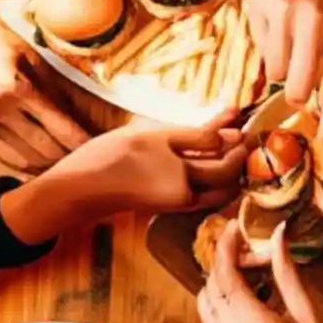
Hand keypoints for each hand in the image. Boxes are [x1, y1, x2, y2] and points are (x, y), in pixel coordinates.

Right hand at [0, 18, 88, 171]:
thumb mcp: (29, 55)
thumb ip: (53, 87)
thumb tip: (78, 116)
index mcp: (18, 90)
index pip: (60, 127)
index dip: (82, 142)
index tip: (100, 150)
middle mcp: (0, 113)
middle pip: (45, 150)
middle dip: (70, 158)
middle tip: (90, 162)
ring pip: (25, 160)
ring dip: (49, 167)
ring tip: (69, 168)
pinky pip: (5, 158)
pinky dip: (26, 166)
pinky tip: (41, 168)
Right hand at [0, 113, 248, 243]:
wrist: (79, 189)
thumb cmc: (110, 158)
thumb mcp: (152, 136)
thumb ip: (193, 135)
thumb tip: (230, 134)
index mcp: (183, 177)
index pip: (224, 157)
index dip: (237, 137)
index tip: (243, 118)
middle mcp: (186, 195)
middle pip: (226, 177)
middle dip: (239, 156)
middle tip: (243, 133)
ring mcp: (179, 203)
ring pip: (218, 189)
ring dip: (230, 170)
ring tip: (231, 145)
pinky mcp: (170, 204)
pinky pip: (203, 192)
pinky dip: (213, 177)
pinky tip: (209, 156)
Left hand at [198, 220, 322, 322]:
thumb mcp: (307, 315)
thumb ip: (287, 273)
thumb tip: (278, 235)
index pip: (224, 274)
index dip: (226, 245)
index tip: (234, 226)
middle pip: (211, 284)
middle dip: (229, 262)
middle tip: (257, 253)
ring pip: (205, 300)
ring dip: (222, 281)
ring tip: (254, 275)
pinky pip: (210, 319)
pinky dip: (222, 301)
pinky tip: (250, 299)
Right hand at [248, 0, 322, 139]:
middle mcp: (314, 17)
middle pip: (299, 85)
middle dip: (299, 98)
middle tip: (300, 92)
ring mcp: (283, 10)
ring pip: (276, 72)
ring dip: (283, 70)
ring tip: (292, 47)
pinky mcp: (258, 5)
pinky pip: (260, 50)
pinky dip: (269, 49)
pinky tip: (278, 27)